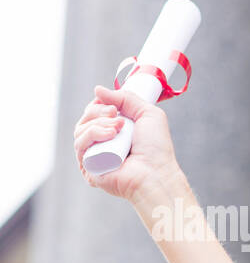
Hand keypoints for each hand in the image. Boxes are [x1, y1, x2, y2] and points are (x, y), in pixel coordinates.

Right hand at [74, 84, 183, 205]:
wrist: (156, 172)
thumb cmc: (156, 148)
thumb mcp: (147, 113)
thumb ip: (126, 97)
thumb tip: (98, 89)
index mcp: (115, 132)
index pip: (94, 112)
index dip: (99, 104)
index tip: (114, 106)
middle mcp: (103, 144)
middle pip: (85, 118)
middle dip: (98, 111)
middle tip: (116, 115)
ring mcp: (94, 156)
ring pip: (80, 130)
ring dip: (99, 123)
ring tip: (119, 128)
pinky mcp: (88, 168)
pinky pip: (80, 144)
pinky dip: (92, 135)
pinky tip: (110, 136)